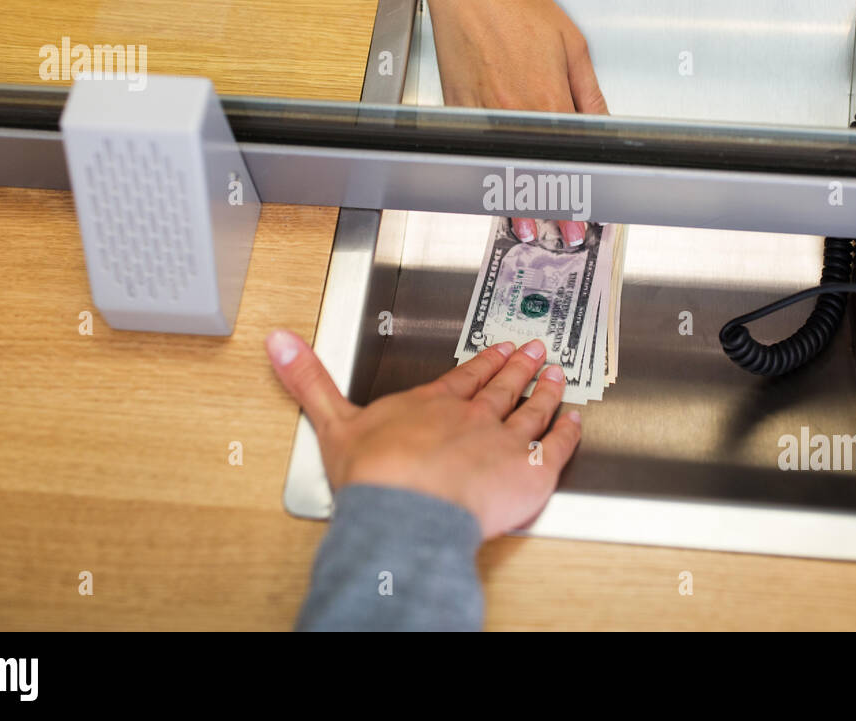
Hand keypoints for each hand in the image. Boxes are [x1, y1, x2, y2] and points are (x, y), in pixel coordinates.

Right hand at [266, 330, 582, 538]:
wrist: (405, 512)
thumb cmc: (375, 477)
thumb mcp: (331, 420)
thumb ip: (309, 380)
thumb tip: (280, 342)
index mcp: (433, 404)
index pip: (465, 378)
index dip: (484, 363)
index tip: (499, 349)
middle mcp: (473, 417)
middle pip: (503, 388)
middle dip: (520, 368)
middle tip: (537, 351)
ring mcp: (505, 441)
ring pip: (533, 409)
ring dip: (547, 391)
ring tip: (558, 377)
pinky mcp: (530, 471)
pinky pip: (556, 446)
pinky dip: (568, 433)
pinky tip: (575, 422)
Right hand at [399, 0, 606, 249]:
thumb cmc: (517, 6)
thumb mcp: (571, 46)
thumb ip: (587, 92)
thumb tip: (602, 124)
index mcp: (545, 98)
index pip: (566, 161)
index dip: (576, 195)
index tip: (584, 217)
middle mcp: (511, 112)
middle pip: (533, 175)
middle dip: (548, 211)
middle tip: (562, 235)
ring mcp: (481, 113)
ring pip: (500, 169)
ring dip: (513, 203)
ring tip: (525, 229)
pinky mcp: (458, 108)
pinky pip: (476, 150)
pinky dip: (486, 173)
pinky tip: (493, 191)